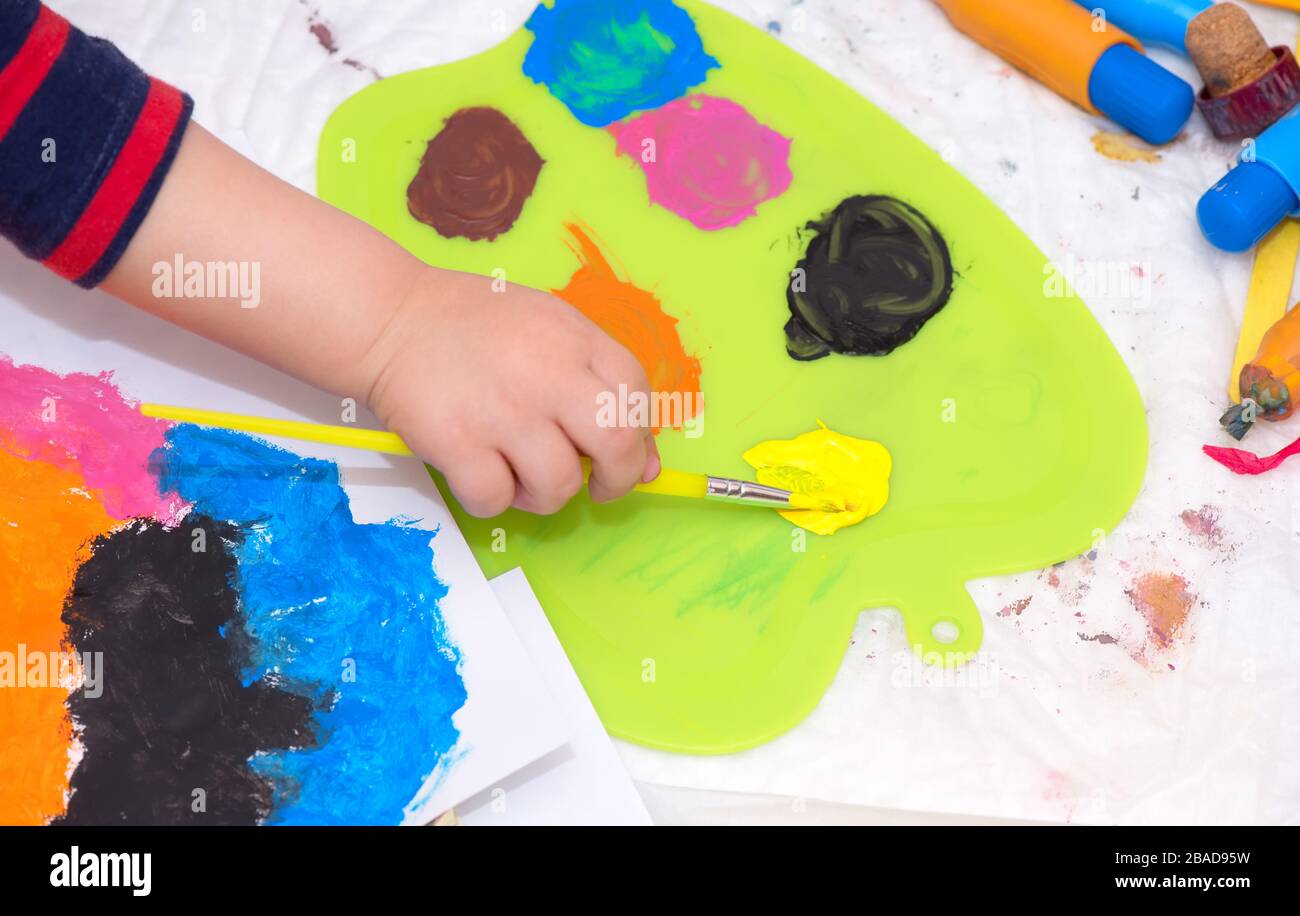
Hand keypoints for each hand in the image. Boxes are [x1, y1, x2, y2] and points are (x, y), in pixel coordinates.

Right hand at [362, 266, 659, 516]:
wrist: (389, 317)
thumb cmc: (472, 327)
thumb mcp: (547, 332)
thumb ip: (599, 386)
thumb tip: (648, 465)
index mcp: (573, 339)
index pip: (637, 395)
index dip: (638, 435)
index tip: (620, 452)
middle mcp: (546, 373)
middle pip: (617, 443)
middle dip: (618, 478)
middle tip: (597, 486)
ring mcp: (502, 410)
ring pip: (559, 485)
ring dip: (545, 494)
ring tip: (520, 473)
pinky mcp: (457, 442)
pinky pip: (497, 500)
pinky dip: (493, 500)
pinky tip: (480, 472)